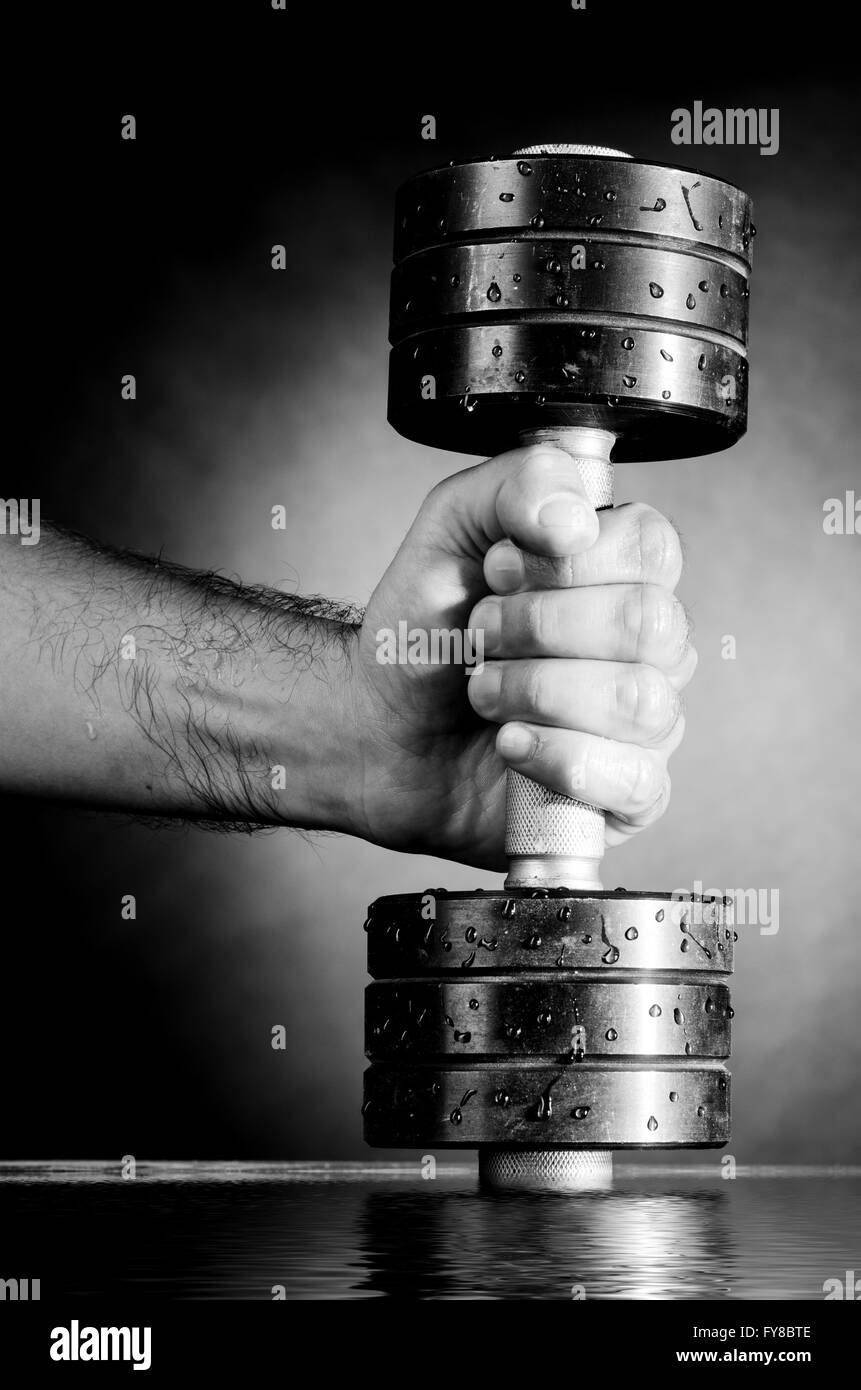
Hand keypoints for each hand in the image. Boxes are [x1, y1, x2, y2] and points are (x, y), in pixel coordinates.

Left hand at [349, 444, 693, 871]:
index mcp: (621, 571)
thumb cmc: (423, 631)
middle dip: (537, 630)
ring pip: (640, 702)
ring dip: (536, 694)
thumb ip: (516, 484)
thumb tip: (575, 518)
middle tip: (480, 638)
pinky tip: (512, 747)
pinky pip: (637, 781)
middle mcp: (648, 645)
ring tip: (486, 694)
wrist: (376, 726)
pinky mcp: (628, 794)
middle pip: (649, 624)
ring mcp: (647, 722)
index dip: (566, 563)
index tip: (497, 571)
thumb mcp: (451, 526)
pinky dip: (560, 761)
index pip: (652, 546)